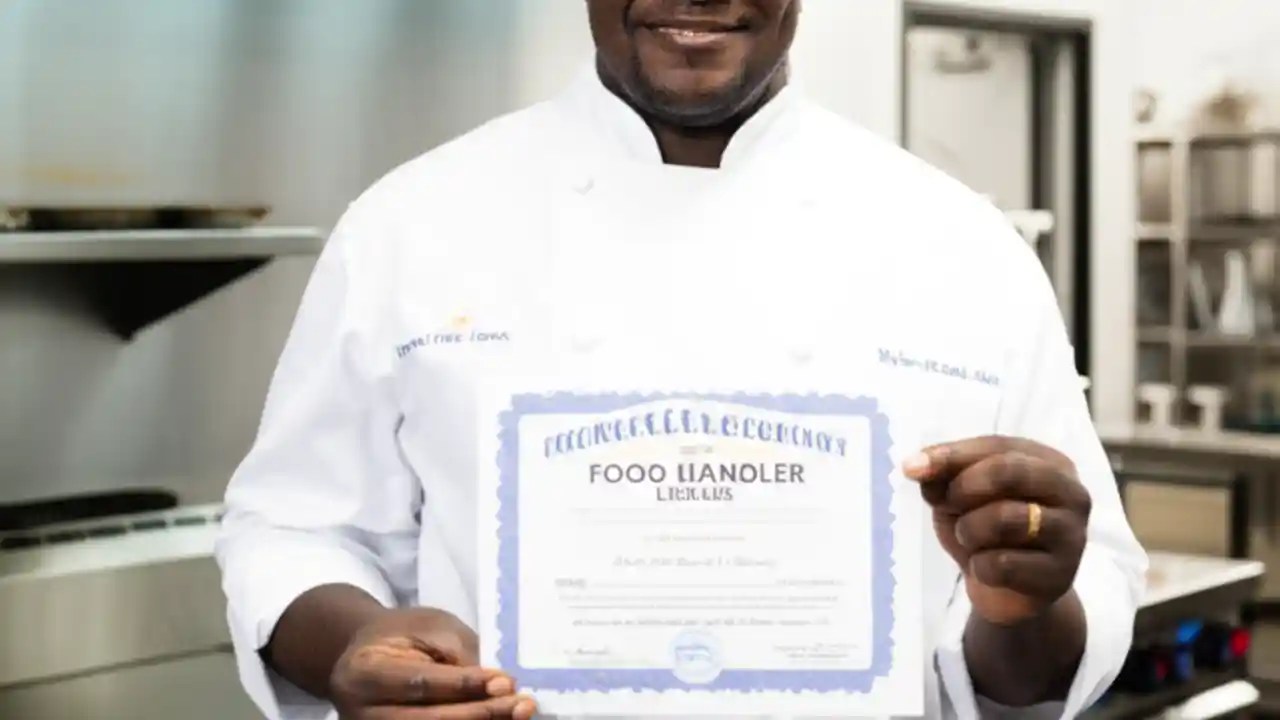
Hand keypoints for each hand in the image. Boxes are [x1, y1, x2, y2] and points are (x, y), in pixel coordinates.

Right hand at [329, 608, 536, 719]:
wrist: (366, 655)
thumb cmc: (403, 634)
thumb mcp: (428, 627)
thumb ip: (458, 654)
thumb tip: (498, 686)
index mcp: (365, 672)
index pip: (420, 683)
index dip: (464, 685)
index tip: (504, 682)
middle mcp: (364, 713)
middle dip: (482, 714)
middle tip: (522, 705)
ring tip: (518, 715)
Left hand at [903, 436, 1090, 624]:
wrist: (1004, 591)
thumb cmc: (984, 529)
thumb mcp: (959, 494)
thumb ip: (943, 473)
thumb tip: (915, 465)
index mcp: (1049, 462)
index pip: (996, 446)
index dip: (951, 455)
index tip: (911, 469)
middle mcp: (1071, 493)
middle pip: (1009, 472)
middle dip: (964, 488)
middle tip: (946, 505)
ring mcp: (1072, 536)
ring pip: (1007, 518)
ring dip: (969, 529)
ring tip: (968, 538)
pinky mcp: (1060, 576)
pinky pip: (1003, 564)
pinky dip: (979, 566)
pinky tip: (984, 568)